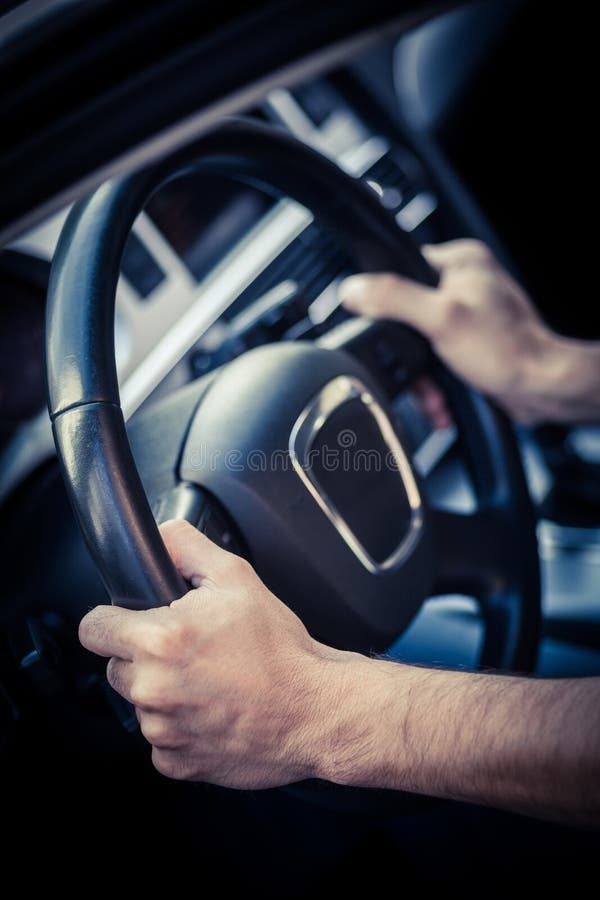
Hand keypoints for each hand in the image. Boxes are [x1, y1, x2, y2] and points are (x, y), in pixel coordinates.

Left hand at [79, 519, 346, 786]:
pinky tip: (215, 711)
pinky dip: (181, 728)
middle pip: (116, 666)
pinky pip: (162, 740)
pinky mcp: (177, 762)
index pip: (92, 628)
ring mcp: (162, 731)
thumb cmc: (281, 650)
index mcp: (159, 640)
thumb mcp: (237, 578)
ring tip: (210, 681)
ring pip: (140, 703)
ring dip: (164, 693)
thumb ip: (187, 547)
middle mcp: (152, 688)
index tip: (134, 621)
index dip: (114, 617)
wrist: (315, 710)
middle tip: (190, 649)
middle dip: (144, 655)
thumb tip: (161, 535)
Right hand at [339, 239, 586, 424]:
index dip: (388, 301)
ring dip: (422, 377)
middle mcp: (466, 283)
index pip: (402, 268)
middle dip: (408, 354)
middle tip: (419, 372)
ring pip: (421, 343)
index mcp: (460, 262)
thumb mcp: (440, 318)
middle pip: (408, 313)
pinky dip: (436, 383)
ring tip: (433, 395)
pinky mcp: (472, 343)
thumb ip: (394, 298)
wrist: (541, 390)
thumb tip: (353, 289)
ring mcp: (469, 314)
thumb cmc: (508, 350)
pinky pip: (437, 360)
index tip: (391, 329)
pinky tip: (442, 399)